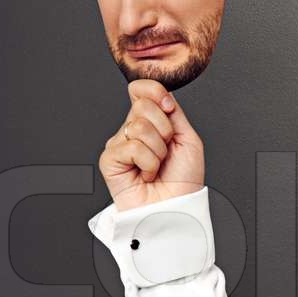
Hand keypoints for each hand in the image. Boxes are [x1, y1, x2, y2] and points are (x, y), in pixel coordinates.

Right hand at [98, 79, 205, 210]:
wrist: (176, 207)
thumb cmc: (183, 179)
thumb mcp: (187, 139)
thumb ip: (174, 114)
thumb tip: (161, 95)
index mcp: (150, 122)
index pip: (141, 89)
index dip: (155, 91)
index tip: (169, 108)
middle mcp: (132, 130)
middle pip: (142, 105)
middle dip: (164, 129)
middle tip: (166, 152)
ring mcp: (119, 144)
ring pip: (139, 127)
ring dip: (158, 151)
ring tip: (156, 167)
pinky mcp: (109, 160)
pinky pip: (132, 147)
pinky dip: (147, 163)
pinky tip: (145, 176)